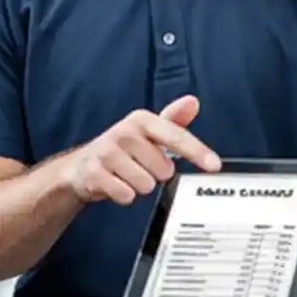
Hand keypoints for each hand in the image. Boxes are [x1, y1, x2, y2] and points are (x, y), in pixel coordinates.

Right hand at [66, 95, 220, 204]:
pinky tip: (116, 184)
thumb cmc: (122, 149)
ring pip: (145, 184)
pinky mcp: (94, 172)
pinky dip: (124, 195)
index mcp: (142, 120)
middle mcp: (125, 132)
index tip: (214, 165)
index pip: (176, 136)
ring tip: (127, 176)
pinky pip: (126, 195)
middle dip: (156, 174)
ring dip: (140, 186)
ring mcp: (107, 152)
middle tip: (141, 167)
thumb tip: (193, 101)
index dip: (198, 152)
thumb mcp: (149, 133)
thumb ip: (174, 121)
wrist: (81, 167)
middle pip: (163, 169)